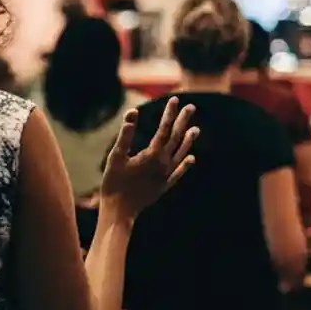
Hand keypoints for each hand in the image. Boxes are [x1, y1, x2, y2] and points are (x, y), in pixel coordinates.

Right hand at [99, 97, 196, 220]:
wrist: (119, 211)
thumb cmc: (114, 183)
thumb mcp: (115, 156)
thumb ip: (125, 135)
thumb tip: (132, 113)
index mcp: (153, 155)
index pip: (164, 129)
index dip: (169, 113)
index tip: (174, 99)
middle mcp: (163, 164)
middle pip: (176, 138)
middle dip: (182, 121)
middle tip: (190, 106)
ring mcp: (166, 176)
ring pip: (181, 154)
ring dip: (188, 141)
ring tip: (196, 129)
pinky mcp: (164, 186)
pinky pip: (178, 173)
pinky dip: (186, 165)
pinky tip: (192, 159)